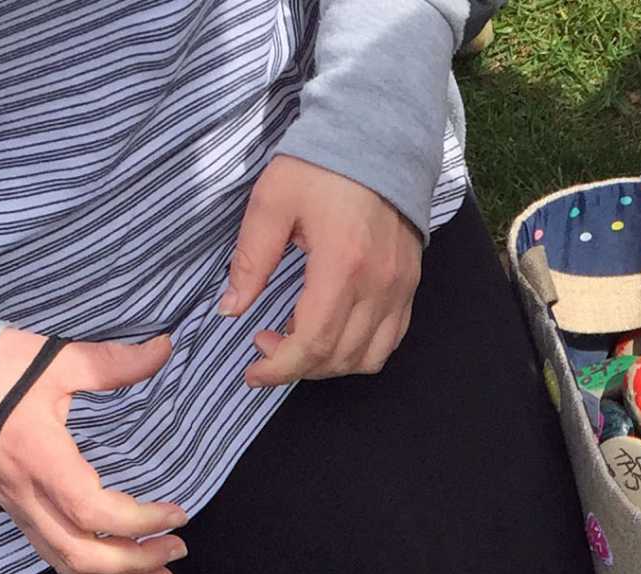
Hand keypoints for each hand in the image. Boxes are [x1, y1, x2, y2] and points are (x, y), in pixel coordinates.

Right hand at [0, 328, 189, 573]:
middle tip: (177, 551)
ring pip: (67, 565)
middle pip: (83, 556)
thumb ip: (112, 362)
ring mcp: (17, 508)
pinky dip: (91, 570)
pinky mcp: (13, 511)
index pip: (94, 511)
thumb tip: (164, 348)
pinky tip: (119, 569)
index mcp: (40, 459)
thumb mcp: (54, 360)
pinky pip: (53, 554)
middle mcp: (27, 495)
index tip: (178, 515)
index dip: (141, 522)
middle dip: (136, 565)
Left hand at [220, 155, 421, 387]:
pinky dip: (359, 351)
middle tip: (266, 345)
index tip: (253, 370)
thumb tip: (231, 308)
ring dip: (328, 364)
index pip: (312, 343)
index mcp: (341, 264)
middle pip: (337, 357)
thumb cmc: (321, 164)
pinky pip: (390, 340)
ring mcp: (399, 287)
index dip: (279, 368)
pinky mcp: (409, 284)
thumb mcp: (272, 202)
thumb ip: (250, 259)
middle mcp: (377, 284)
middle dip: (296, 367)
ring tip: (299, 342)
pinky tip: (332, 334)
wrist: (377, 136)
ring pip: (367, 358)